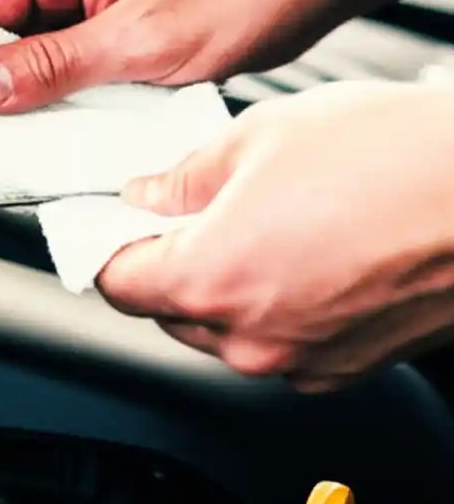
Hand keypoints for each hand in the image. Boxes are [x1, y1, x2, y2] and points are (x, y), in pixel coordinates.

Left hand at [97, 81, 453, 391]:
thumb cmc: (399, 159)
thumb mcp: (261, 137)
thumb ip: (184, 176)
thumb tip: (148, 193)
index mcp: (210, 279)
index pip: (114, 282)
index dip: (104, 246)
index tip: (107, 222)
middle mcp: (249, 337)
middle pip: (164, 310)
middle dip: (163, 261)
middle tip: (184, 209)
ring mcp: (300, 359)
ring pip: (220, 329)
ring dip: (219, 284)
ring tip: (257, 221)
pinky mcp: (345, 366)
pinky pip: (277, 340)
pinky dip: (272, 304)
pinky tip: (302, 250)